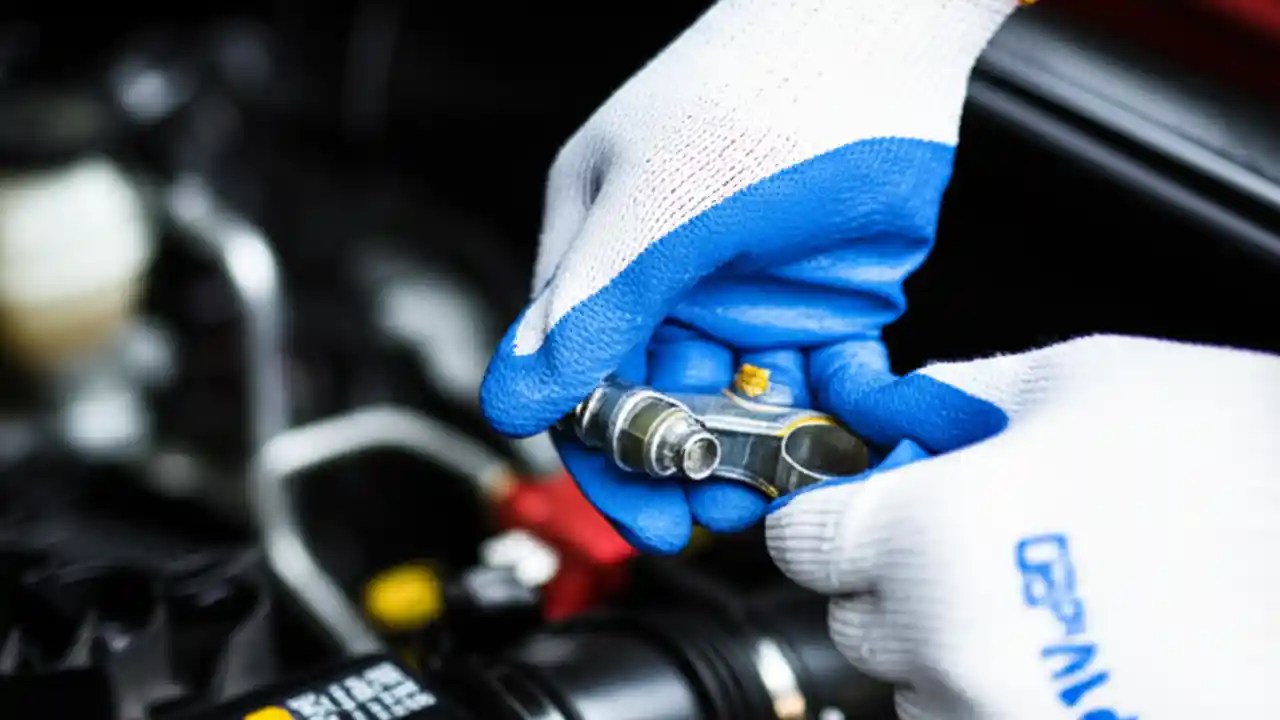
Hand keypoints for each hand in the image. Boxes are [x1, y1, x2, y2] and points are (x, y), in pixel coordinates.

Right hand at [482, 0, 1018, 552]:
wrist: (882, 31)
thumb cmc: (756, 94)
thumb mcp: (658, 210)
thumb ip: (592, 310)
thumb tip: (508, 401)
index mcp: (600, 250)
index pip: (580, 379)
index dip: (607, 457)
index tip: (645, 519)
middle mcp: (666, 281)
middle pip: (659, 404)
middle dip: (689, 464)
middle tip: (722, 512)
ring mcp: (743, 295)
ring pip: (740, 407)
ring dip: (761, 453)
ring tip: (788, 486)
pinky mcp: (818, 303)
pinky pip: (816, 383)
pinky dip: (832, 414)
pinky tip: (849, 430)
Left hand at [767, 335, 1279, 718]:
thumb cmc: (1239, 460)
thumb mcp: (1077, 383)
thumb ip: (950, 400)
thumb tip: (893, 417)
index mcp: (932, 540)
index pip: (801, 541)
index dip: (833, 513)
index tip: (865, 506)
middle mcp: (953, 650)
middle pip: (853, 619)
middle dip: (897, 578)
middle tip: (985, 538)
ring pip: (915, 686)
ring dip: (952, 644)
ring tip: (1056, 597)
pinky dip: (1006, 694)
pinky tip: (1084, 650)